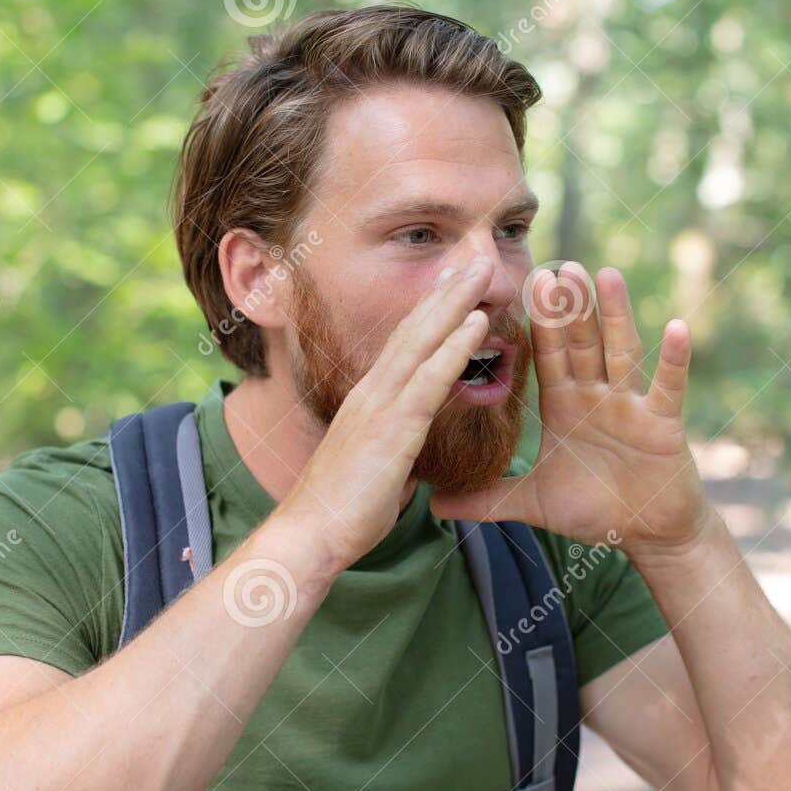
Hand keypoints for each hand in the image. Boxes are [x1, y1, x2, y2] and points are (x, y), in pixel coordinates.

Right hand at [272, 257, 494, 575]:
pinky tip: (476, 323)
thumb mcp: (376, 470)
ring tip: (482, 269)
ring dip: (455, 302)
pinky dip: (454, 347)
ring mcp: (380, 406)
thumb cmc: (341, 511)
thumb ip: (393, 452)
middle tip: (474, 255)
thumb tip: (406, 456)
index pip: (405, 346)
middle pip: (414, 328)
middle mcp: (372, 392)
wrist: (308, 534)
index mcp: (369, 401)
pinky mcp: (392, 428)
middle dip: (446, 291)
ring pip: (423, 341)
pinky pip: (429, 380)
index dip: (431, 312)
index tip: (455, 284)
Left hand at [429, 263, 711, 555]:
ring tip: (605, 274)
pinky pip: (668, 387)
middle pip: (581, 343)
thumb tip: (435, 505)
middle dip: (569, 307)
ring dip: (614, 315)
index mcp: (565, 407)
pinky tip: (677, 327)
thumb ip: (487, 498)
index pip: (548, 356)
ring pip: (620, 352)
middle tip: (558, 265)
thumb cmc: (594, 510)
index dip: (538, 322)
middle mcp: (596, 397)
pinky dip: (673, 360)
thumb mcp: (533, 502)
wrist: (646, 532)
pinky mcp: (663, 424)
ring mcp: (631, 406)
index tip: (527, 283)